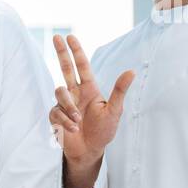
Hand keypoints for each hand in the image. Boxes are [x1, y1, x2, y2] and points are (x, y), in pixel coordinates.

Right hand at [49, 34, 134, 166]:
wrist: (89, 151)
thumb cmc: (103, 131)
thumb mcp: (114, 111)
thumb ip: (120, 91)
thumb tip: (131, 71)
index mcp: (90, 89)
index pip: (82, 66)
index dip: (76, 52)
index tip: (70, 37)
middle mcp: (76, 93)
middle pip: (65, 68)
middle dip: (61, 52)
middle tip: (56, 37)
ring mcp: (64, 104)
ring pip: (60, 92)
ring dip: (69, 107)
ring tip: (78, 121)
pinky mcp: (55, 116)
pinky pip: (56, 112)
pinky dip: (65, 121)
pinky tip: (73, 129)